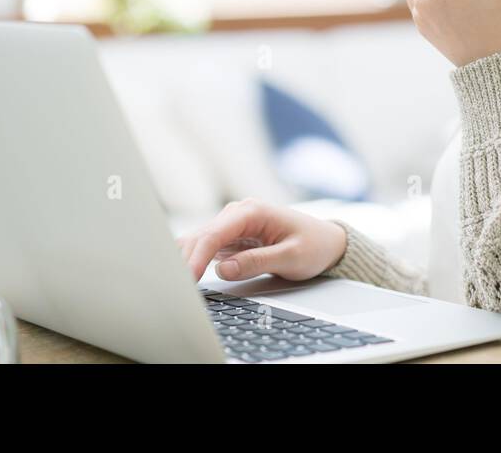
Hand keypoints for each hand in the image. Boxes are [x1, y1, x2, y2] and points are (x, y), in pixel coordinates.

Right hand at [176, 198, 347, 281]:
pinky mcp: (230, 238)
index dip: (196, 258)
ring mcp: (231, 225)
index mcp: (252, 212)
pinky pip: (205, 249)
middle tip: (174, 288)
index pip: (213, 235)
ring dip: (184, 261)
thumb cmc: (314, 245)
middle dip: (183, 261)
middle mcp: (237, 214)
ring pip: (197, 242)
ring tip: (174, 285)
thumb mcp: (292, 257)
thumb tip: (223, 270)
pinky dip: (193, 262)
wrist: (326, 242)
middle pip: (199, 237)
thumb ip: (257, 261)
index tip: (187, 280)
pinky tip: (184, 278)